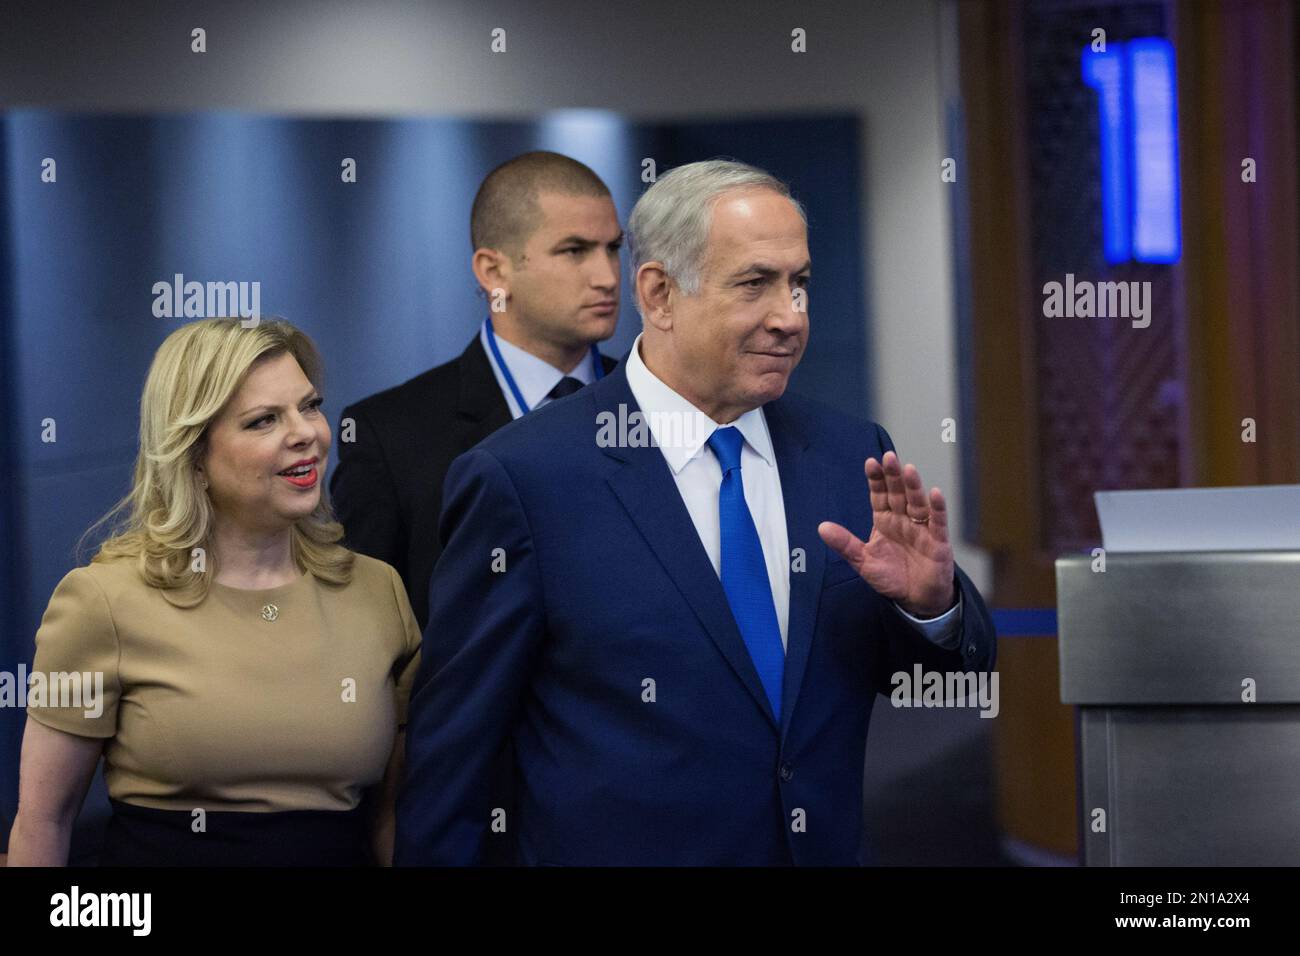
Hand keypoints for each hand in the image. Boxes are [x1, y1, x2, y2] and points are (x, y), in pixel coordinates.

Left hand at [817, 450, 955, 616]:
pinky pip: (938, 522)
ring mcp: (921, 528)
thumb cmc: (892, 577)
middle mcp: (903, 520)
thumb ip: (845, 544)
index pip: (879, 495)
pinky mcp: (938, 541)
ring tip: (908, 469)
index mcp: (884, 521)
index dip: (876, 480)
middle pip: (898, 493)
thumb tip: (821, 527)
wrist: (916, 599)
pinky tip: (935, 494)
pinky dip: (937, 508)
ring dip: (913, 486)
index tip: (870, 463)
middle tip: (889, 457)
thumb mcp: (863, 562)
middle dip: (893, 476)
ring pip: (917, 503)